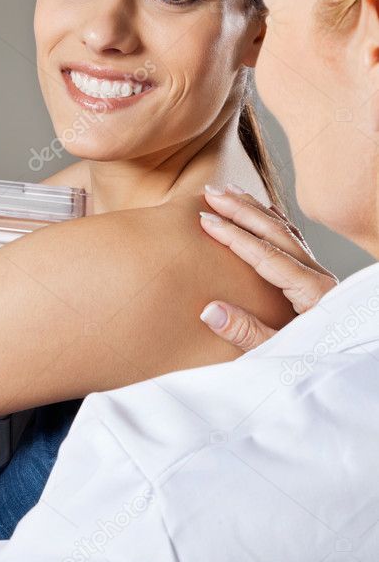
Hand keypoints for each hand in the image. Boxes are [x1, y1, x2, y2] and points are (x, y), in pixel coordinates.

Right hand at [198, 185, 337, 350]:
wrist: (355, 369)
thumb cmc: (318, 362)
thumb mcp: (281, 354)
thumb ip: (247, 333)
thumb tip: (209, 310)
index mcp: (312, 291)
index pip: (265, 254)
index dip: (233, 235)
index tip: (206, 220)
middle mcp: (319, 276)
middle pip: (276, 233)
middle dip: (241, 210)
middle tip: (211, 194)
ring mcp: (320, 276)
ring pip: (286, 232)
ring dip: (255, 210)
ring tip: (230, 193)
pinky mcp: (319, 280)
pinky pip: (295, 241)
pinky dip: (277, 222)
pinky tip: (267, 211)